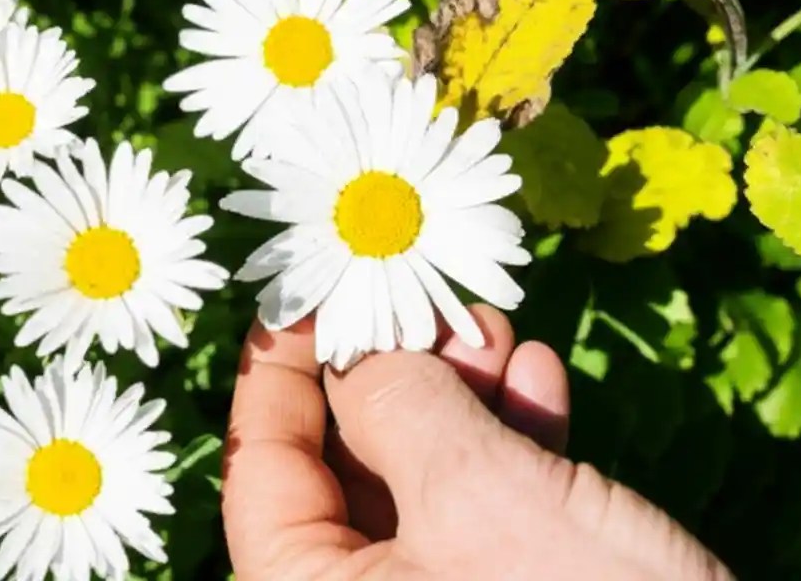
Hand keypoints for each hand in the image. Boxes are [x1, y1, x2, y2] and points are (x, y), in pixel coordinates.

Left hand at [222, 304, 730, 579]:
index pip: (263, 473)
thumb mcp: (474, 496)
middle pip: (348, 465)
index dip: (276, 374)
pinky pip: (490, 503)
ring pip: (425, 474)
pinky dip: (512, 436)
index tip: (300, 296)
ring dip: (460, 391)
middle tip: (421, 298)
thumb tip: (352, 350)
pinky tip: (538, 375)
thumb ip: (398, 406)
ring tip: (490, 326)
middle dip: (390, 371)